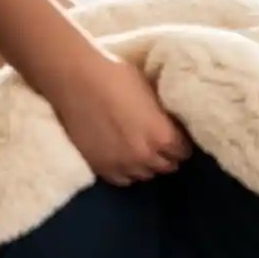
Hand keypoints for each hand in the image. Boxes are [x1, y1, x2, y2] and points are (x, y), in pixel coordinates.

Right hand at [46, 52, 191, 185]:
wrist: (75, 81)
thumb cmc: (117, 78)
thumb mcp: (153, 94)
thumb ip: (163, 116)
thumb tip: (171, 123)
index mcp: (162, 136)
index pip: (183, 151)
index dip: (183, 144)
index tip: (180, 138)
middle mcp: (144, 156)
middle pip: (166, 166)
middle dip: (168, 156)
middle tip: (164, 146)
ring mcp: (120, 164)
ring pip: (145, 175)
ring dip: (148, 166)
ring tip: (145, 153)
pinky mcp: (98, 167)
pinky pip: (121, 179)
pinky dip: (127, 172)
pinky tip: (126, 160)